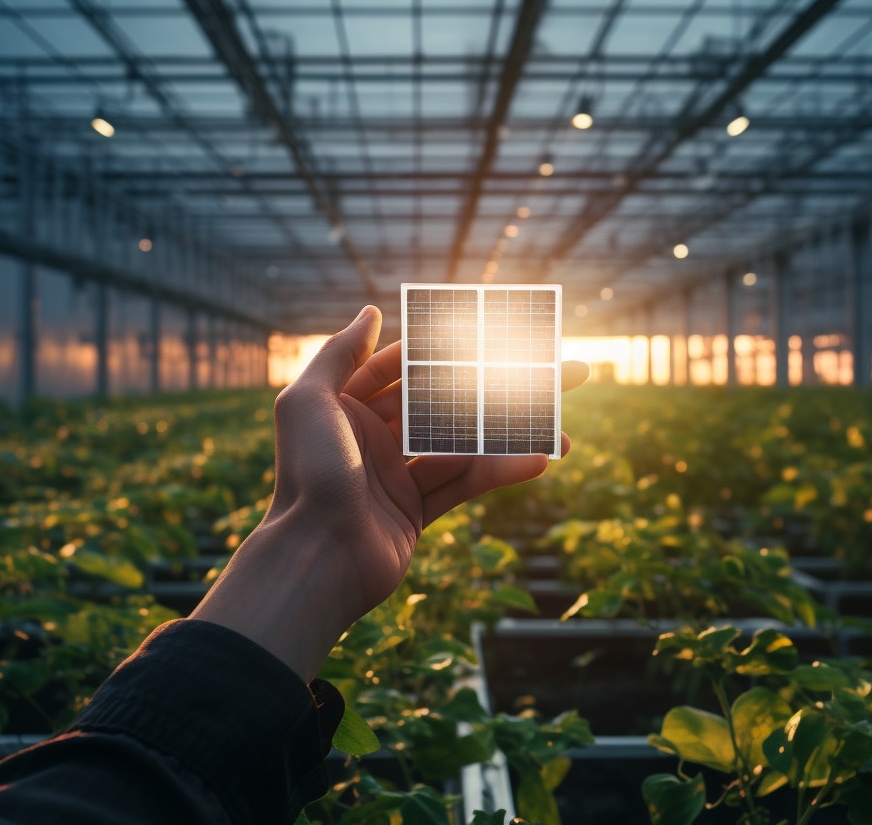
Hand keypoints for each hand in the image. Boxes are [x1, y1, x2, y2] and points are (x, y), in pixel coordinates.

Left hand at [192, 305, 588, 679]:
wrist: (314, 559)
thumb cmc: (308, 473)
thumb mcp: (308, 400)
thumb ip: (340, 354)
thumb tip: (372, 312)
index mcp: (349, 407)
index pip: (404, 367)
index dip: (445, 349)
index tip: (490, 334)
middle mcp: (375, 437)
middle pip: (444, 403)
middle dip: (494, 388)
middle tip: (544, 376)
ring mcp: (398, 475)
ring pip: (463, 444)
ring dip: (511, 434)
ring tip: (564, 427)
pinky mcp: (417, 512)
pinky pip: (465, 485)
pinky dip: (501, 472)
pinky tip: (540, 459)